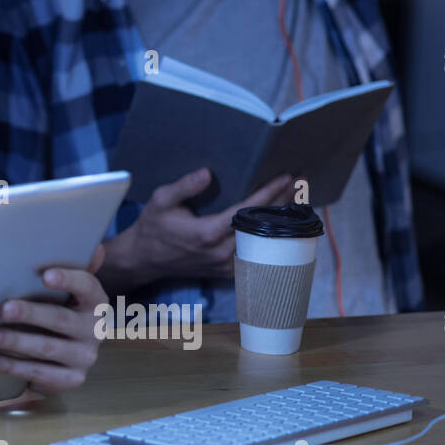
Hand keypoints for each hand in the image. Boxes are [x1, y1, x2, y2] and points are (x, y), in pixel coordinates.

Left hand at [0, 243, 106, 393]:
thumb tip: (94, 246)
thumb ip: (71, 263)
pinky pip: (37, 374)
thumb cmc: (58, 306)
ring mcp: (84, 357)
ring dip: (14, 342)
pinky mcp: (70, 379)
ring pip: (46, 349)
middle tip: (3, 308)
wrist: (69, 349)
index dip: (67, 280)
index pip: (86, 285)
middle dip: (30, 314)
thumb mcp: (64, 287)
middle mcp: (95, 329)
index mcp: (95, 300)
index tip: (44, 275)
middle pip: (60, 319)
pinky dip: (9, 366)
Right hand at [103, 168, 292, 287]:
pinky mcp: (227, 271)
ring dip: (281, 223)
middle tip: (300, 184)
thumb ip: (184, 186)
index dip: (269, 194)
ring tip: (296, 201)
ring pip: (264, 244)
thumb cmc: (153, 226)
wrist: (144, 258)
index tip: (286, 178)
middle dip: (283, 203)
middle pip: (262, 227)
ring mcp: (225, 265)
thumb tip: (207, 173)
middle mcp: (220, 252)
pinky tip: (281, 226)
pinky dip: (271, 240)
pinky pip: (257, 256)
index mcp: (206, 233)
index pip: (246, 211)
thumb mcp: (161, 200)